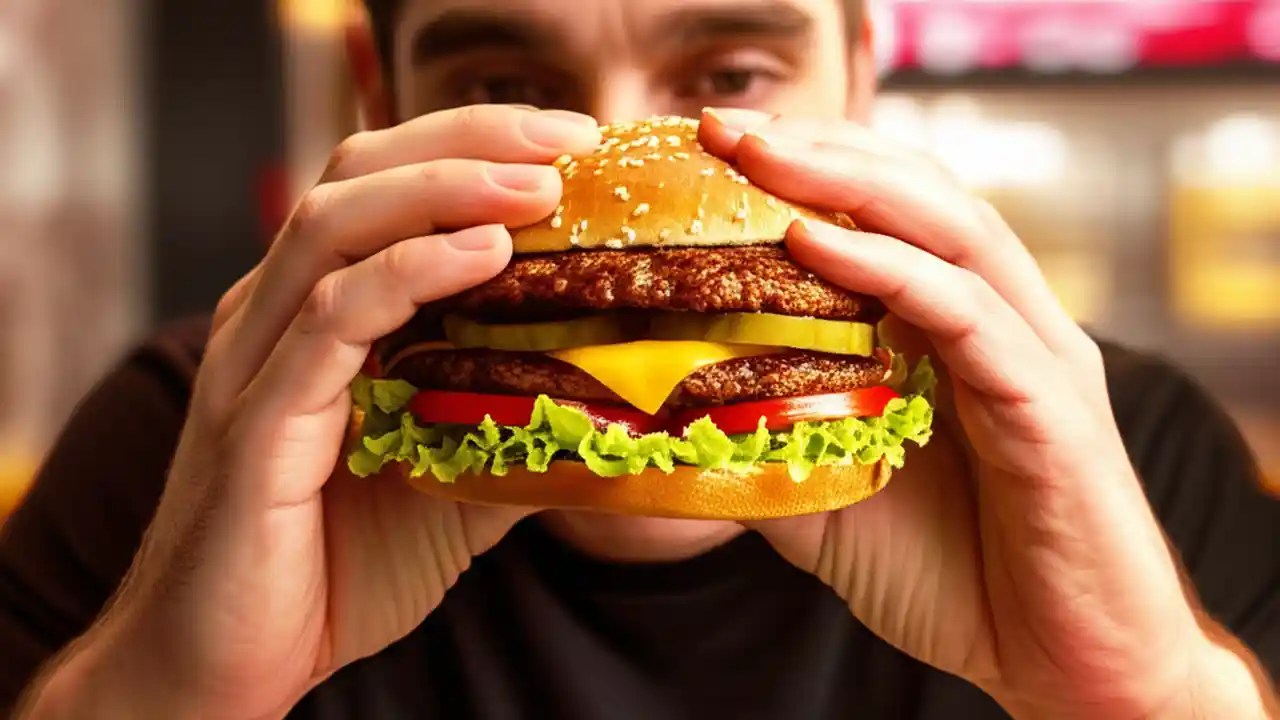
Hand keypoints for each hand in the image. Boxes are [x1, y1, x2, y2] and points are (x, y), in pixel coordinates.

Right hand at [25, 106, 599, 719]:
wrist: (224, 662)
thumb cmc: (330, 567)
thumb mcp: (450, 480)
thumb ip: (510, 426)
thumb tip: (615, 405)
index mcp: (315, 313)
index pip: (385, 186)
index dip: (473, 145)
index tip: (570, 143)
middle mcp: (275, 315)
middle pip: (359, 174)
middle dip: (468, 140)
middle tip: (567, 139)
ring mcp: (257, 362)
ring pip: (337, 228)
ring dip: (445, 190)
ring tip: (539, 185)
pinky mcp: (255, 422)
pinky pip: (329, 322)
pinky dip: (406, 274)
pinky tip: (483, 253)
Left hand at [700, 109, 1266, 718]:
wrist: (1064, 664)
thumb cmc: (957, 575)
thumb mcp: (830, 498)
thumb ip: (768, 443)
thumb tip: (665, 415)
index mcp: (957, 331)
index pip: (888, 215)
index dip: (808, 170)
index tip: (715, 147)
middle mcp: (1002, 322)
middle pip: (918, 194)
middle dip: (821, 151)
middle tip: (727, 126)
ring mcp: (1033, 357)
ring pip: (950, 231)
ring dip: (850, 185)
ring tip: (761, 158)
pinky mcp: (1050, 408)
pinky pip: (966, 316)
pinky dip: (891, 270)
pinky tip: (816, 244)